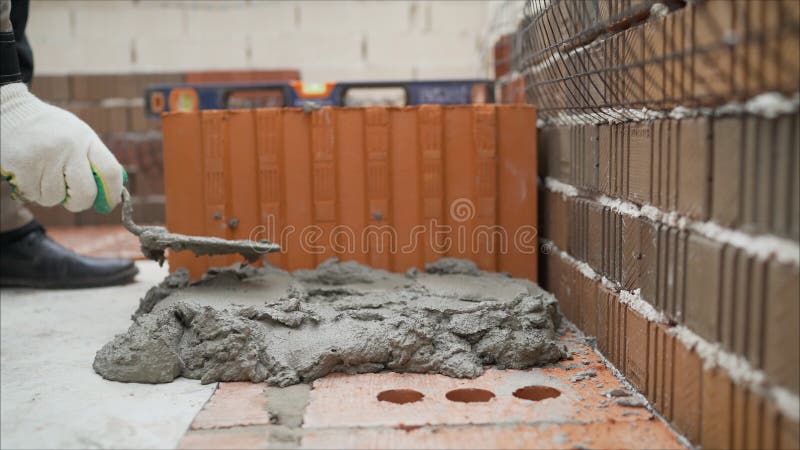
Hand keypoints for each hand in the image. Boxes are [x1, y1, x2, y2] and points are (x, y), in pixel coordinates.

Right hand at [0, 82, 125, 212]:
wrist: (10, 112)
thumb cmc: (50, 130)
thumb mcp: (77, 135)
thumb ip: (93, 161)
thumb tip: (111, 195)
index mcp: (86, 138)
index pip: (110, 171)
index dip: (113, 193)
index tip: (108, 204)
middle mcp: (68, 147)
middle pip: (85, 193)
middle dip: (80, 203)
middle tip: (73, 199)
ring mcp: (45, 156)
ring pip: (55, 198)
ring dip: (51, 195)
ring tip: (44, 174)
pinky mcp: (23, 166)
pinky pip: (34, 195)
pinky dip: (33, 191)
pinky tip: (30, 173)